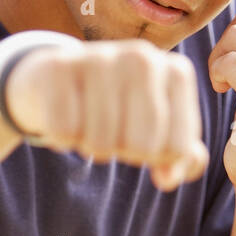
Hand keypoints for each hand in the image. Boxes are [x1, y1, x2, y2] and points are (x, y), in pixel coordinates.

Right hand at [6, 38, 208, 189]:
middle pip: (141, 147)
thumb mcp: (157, 131)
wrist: (57, 80)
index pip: (177, 149)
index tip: (141, 135)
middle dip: (123, 150)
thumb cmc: (117, 109)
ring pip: (101, 143)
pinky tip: (62, 114)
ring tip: (86, 120)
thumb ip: (178, 158)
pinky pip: (65, 131)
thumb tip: (167, 178)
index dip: (155, 158)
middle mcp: (142, 58)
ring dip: (90, 145)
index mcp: (177, 73)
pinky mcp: (57, 66)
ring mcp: (99, 57)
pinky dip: (60, 137)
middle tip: (111, 129)